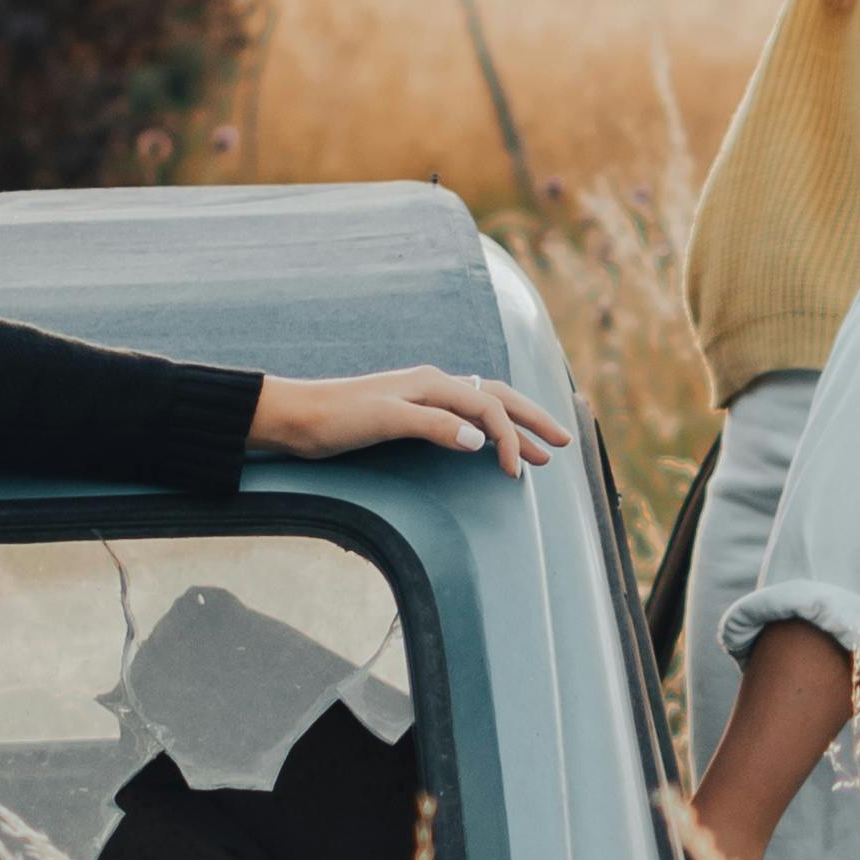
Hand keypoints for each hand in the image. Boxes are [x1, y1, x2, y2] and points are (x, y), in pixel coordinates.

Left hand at [249, 366, 571, 476]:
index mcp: (432, 384)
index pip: (488, 409)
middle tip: (565, 445)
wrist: (294, 417)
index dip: (510, 439)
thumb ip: (432, 427)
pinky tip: (491, 443)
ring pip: (482, 407)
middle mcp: (433, 385)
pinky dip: (488, 429)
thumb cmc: (334, 419)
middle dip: (533, 421)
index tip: (518, 475)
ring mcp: (423, 397)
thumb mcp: (384, 421)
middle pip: (497, 398)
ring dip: (514, 427)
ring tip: (541, 451)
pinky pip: (463, 416)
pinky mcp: (411, 412)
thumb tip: (480, 440)